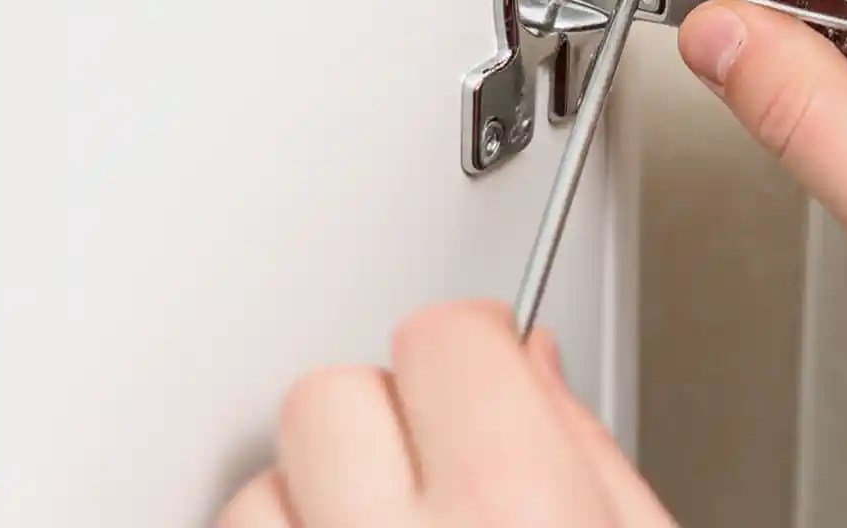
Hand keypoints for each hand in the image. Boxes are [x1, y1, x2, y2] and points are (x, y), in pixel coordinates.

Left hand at [217, 301, 673, 527]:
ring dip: (314, 493)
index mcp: (513, 513)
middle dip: (385, 410)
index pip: (442, 337)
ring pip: (258, 483)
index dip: (472, 343)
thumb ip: (589, 453)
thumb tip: (534, 362)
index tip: (482, 357)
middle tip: (441, 458)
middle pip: (330, 393)